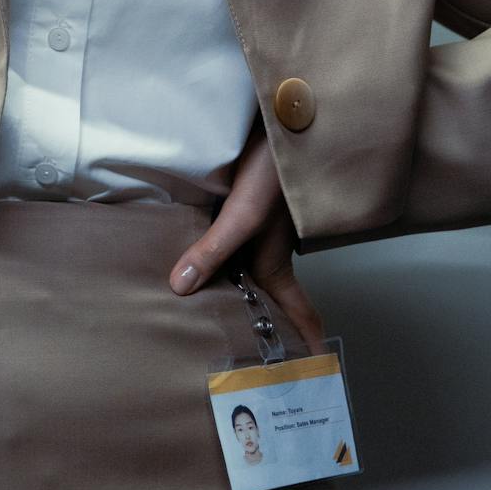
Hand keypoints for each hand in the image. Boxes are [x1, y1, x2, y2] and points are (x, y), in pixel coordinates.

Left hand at [167, 125, 325, 348]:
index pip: (298, 314)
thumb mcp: (247, 212)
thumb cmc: (279, 166)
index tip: (310, 378)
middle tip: (231, 356)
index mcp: (275, 261)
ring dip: (223, 289)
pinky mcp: (238, 202)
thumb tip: (180, 289)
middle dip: (252, 327)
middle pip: (259, 297)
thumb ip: (214, 248)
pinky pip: (222, 239)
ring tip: (194, 315)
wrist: (284, 111)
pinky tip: (182, 255)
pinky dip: (207, 254)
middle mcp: (265, 249)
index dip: (304, 346)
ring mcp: (253, 227)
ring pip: (239, 267)